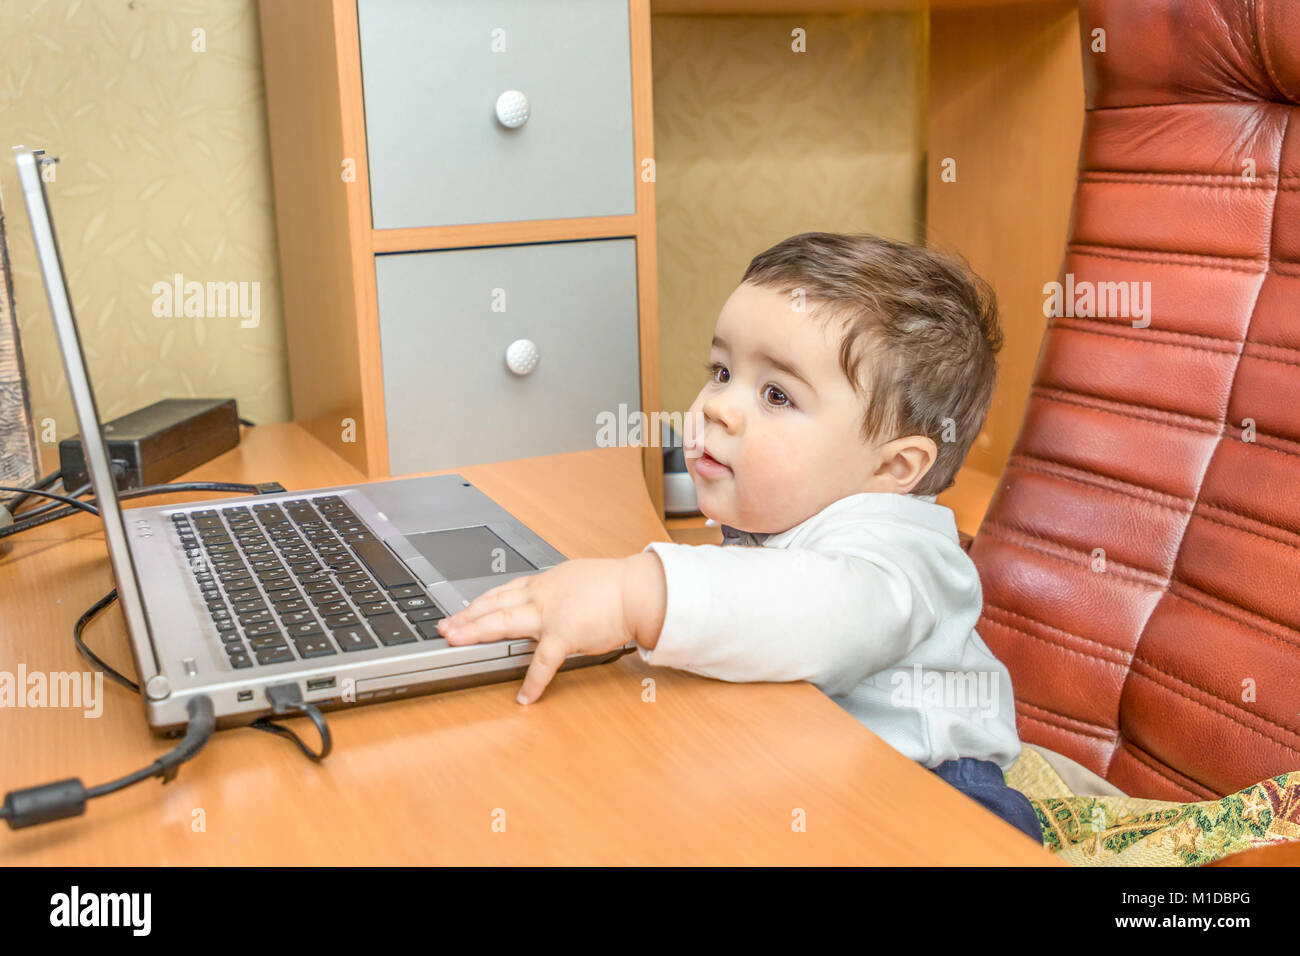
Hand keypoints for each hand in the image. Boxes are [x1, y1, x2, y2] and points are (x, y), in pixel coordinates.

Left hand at [436, 553, 664, 703]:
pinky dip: (532, 682)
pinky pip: (543, 661)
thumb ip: (561, 591)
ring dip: (476, 633)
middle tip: (443, 628)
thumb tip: (554, 599)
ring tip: (455, 645)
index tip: (460, 610)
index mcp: (546, 583)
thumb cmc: (618, 587)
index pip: (503, 592)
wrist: (640, 590)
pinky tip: (524, 697)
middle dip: (464, 617)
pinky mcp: (566, 634)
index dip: (478, 603)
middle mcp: (542, 595)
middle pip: (493, 604)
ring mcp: (551, 614)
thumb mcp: (580, 580)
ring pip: (504, 622)